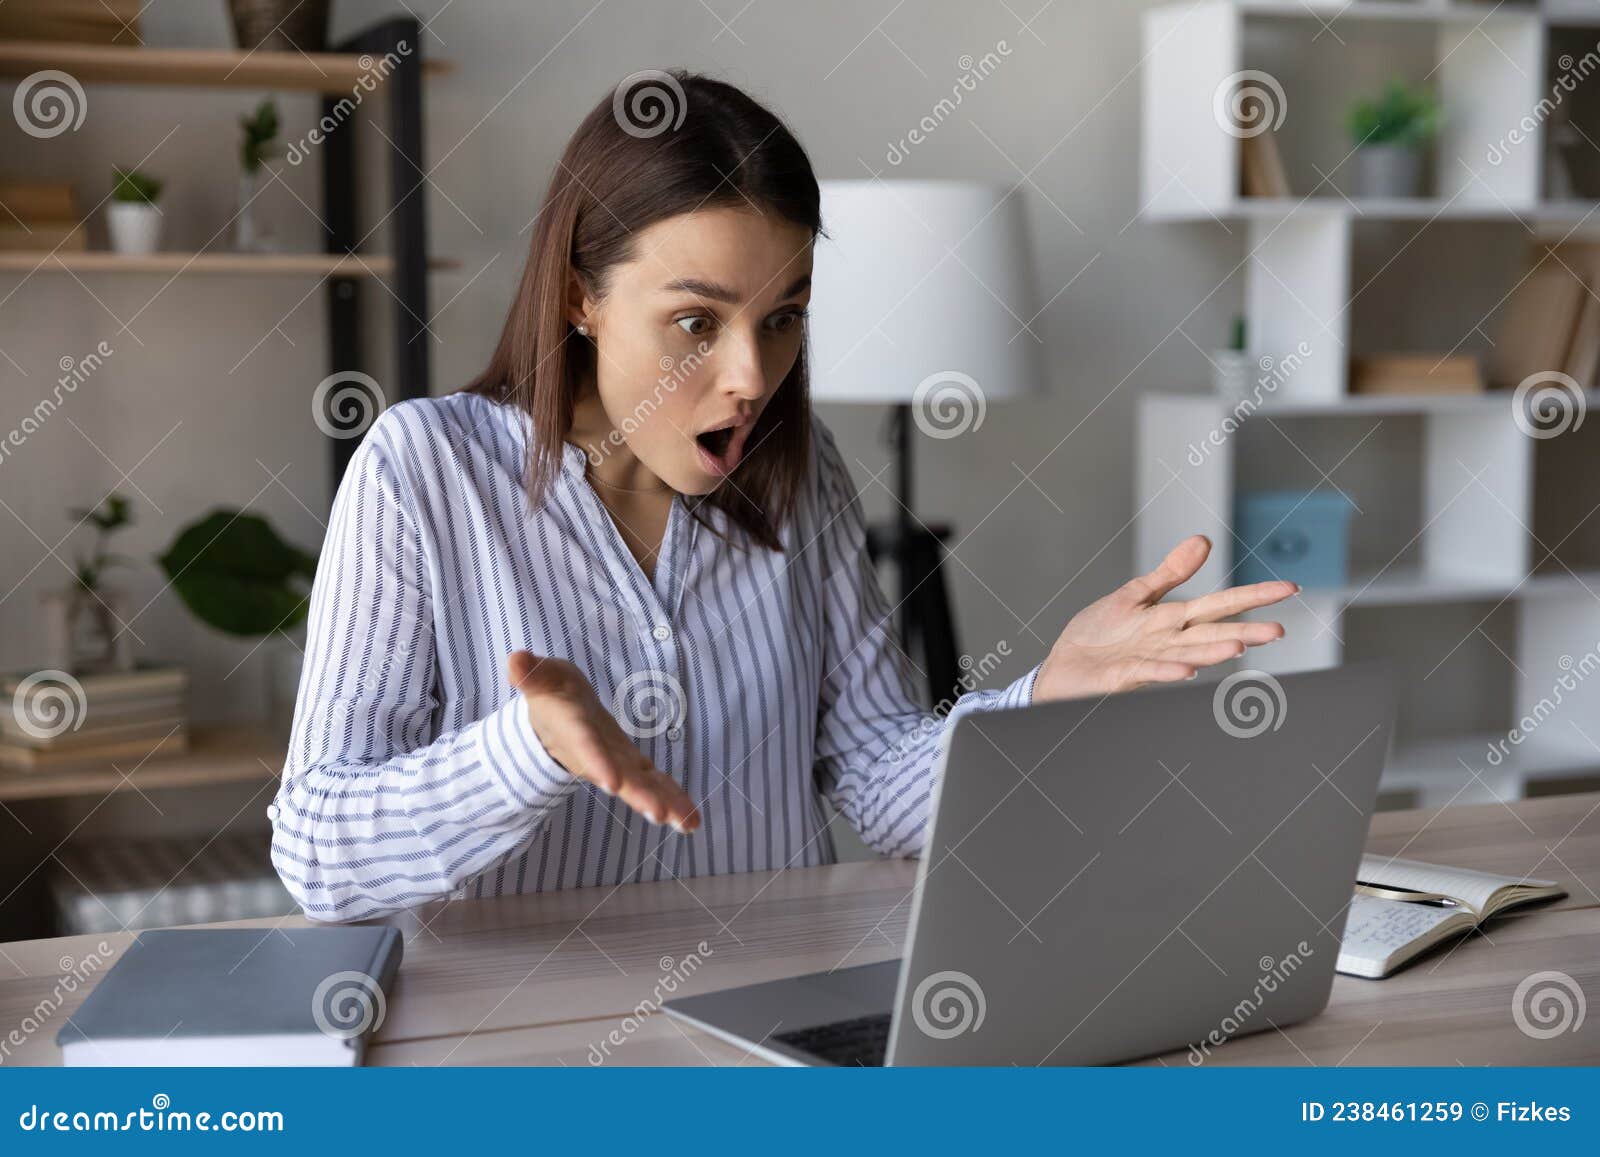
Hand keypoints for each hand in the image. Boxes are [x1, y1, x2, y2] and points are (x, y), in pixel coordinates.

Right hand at [506, 651, 700, 832]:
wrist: (558, 714)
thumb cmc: (551, 692)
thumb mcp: (542, 677)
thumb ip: (532, 673)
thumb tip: (515, 658)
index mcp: (574, 730)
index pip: (585, 747)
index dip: (597, 763)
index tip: (611, 784)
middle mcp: (597, 754)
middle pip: (619, 776)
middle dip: (639, 795)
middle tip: (660, 814)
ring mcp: (616, 762)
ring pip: (641, 786)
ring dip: (664, 803)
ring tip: (687, 824)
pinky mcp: (631, 764)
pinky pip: (654, 783)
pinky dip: (673, 799)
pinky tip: (691, 820)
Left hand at [1033, 535, 1295, 700]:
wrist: (1062, 666)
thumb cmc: (1098, 635)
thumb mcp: (1135, 595)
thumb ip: (1170, 573)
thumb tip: (1204, 540)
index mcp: (1172, 619)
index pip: (1220, 605)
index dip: (1253, 597)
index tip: (1289, 588)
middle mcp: (1167, 641)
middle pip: (1211, 632)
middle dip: (1245, 632)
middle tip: (1279, 631)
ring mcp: (1149, 660)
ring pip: (1188, 653)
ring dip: (1213, 651)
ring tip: (1239, 645)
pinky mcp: (1125, 676)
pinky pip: (1150, 671)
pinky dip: (1169, 670)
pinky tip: (1187, 669)